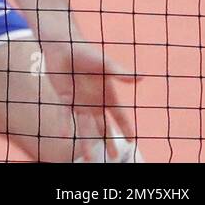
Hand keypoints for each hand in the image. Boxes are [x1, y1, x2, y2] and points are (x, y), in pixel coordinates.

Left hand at [42, 37, 138, 156]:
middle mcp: (95, 102)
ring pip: (86, 128)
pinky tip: (65, 137)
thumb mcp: (105, 64)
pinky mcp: (65, 99)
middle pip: (104, 128)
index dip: (127, 129)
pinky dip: (66, 127)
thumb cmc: (86, 52)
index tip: (133, 142)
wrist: (63, 46)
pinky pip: (66, 117)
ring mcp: (80, 102)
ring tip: (88, 159)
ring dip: (87, 142)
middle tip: (115, 158)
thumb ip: (121, 73)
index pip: (120, 117)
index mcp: (108, 95)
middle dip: (109, 143)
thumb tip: (142, 78)